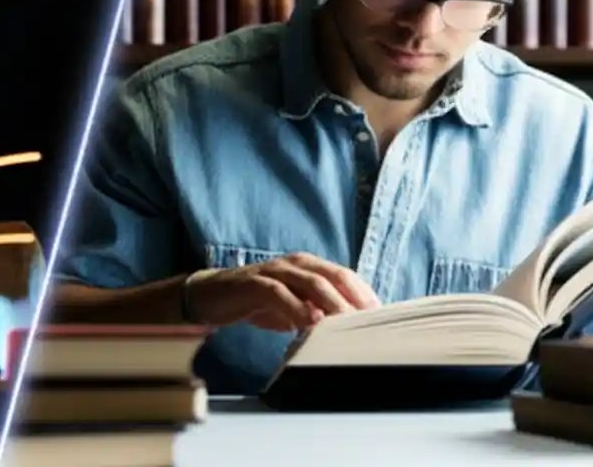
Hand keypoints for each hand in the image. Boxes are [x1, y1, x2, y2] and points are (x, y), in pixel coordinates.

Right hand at [183, 252, 379, 331]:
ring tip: (343, 324)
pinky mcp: (254, 282)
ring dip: (330, 303)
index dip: (364, 294)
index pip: (345, 275)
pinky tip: (306, 324)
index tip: (379, 317)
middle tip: (367, 322)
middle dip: (353, 299)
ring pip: (310, 282)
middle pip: (333, 276)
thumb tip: (350, 329)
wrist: (213, 296)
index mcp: (308, 266)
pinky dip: (295, 308)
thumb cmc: (259, 302)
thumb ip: (318, 312)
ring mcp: (274, 271)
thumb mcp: (294, 307)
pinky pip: (278, 293)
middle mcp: (294, 263)